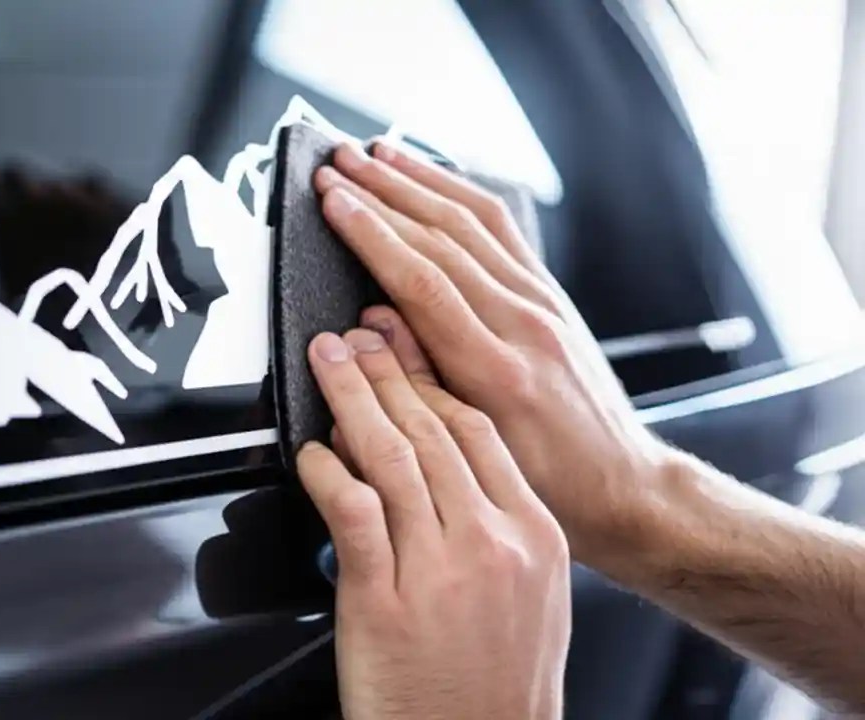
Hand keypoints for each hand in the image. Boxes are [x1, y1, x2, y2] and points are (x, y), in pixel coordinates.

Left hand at [298, 327, 569, 719]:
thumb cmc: (496, 690)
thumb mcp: (529, 601)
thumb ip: (499, 534)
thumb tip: (456, 478)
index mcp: (537, 538)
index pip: (479, 434)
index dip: (433, 382)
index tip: (406, 351)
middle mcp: (494, 546)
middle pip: (434, 432)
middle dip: (388, 373)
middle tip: (358, 336)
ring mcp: (442, 572)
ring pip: (393, 459)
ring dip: (353, 400)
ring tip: (330, 363)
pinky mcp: (386, 602)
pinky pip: (353, 512)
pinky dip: (327, 472)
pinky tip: (312, 452)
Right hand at [313, 141, 673, 568]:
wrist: (623, 487)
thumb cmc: (549, 486)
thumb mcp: (469, 453)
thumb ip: (419, 388)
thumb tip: (371, 330)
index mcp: (496, 371)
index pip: (420, 281)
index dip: (370, 234)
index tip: (334, 202)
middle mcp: (524, 324)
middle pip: (442, 238)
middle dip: (382, 194)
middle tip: (338, 165)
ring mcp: (543, 304)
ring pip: (473, 222)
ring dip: (418, 181)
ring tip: (375, 154)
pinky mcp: (552, 297)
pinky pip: (504, 230)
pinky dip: (463, 194)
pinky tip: (436, 177)